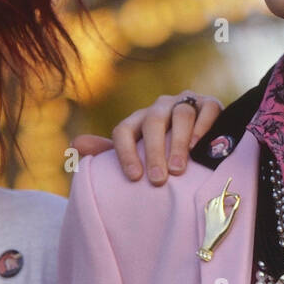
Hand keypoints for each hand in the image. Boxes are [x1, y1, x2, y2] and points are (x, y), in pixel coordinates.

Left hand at [71, 91, 223, 185]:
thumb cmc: (165, 152)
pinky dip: (202, 126)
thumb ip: (109, 152)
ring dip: (178, 142)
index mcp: (138, 120)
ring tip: (178, 170)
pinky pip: (205, 109)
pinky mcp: (210, 103)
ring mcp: (185, 102)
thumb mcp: (138, 153)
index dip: (125, 153)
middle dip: (154, 152)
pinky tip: (200, 147)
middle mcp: (160, 107)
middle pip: (152, 122)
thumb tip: (74, 144)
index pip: (124, 130)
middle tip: (157, 180)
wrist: (204, 141)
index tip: (134, 178)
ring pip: (180, 114)